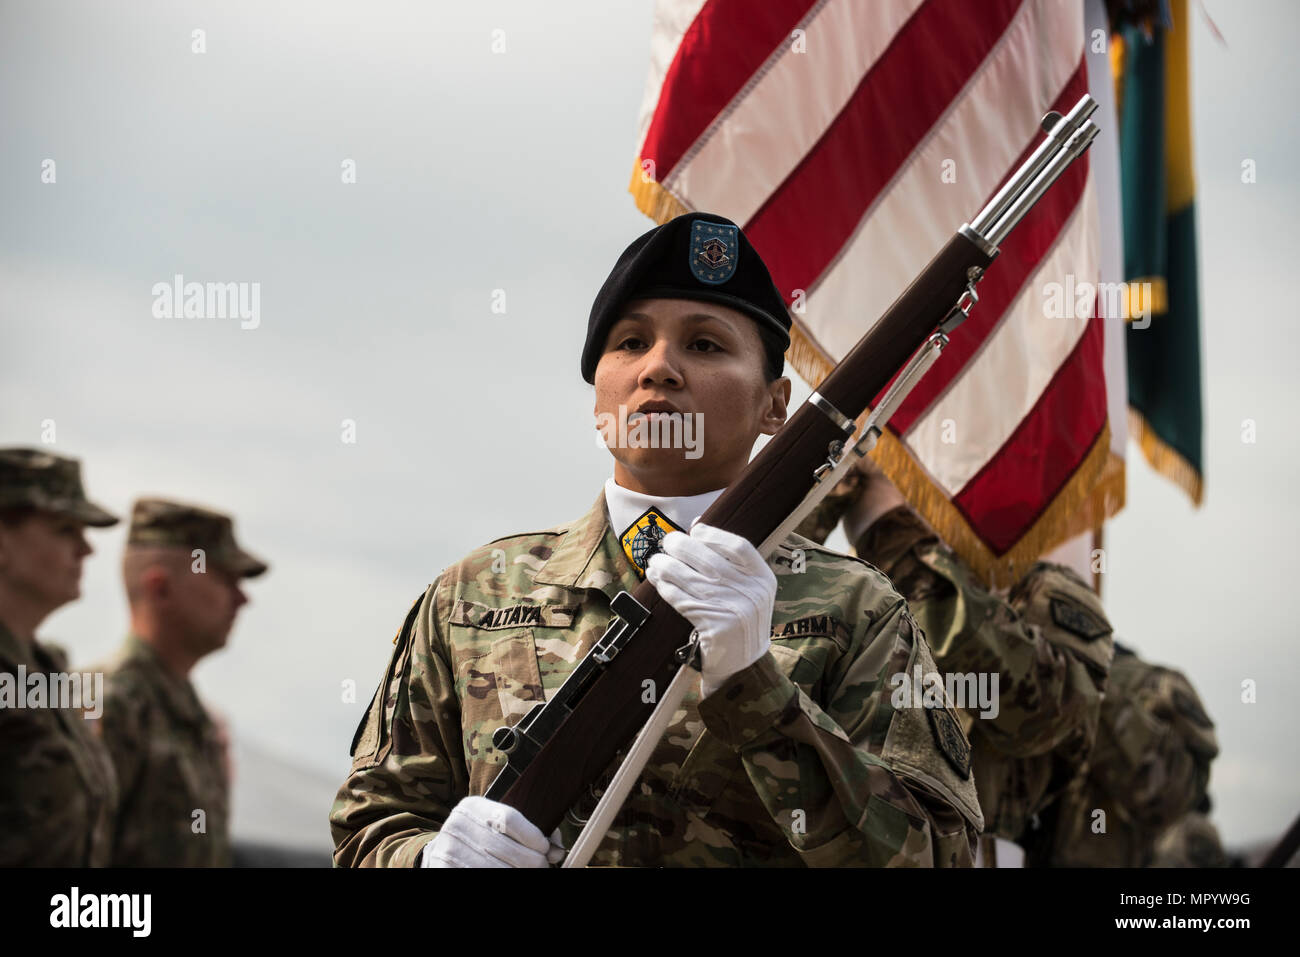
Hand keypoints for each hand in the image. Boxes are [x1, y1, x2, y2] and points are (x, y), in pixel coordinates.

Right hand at [421, 796, 563, 867]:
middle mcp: (458, 824)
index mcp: (473, 806)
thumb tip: (557, 848)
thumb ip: (526, 831)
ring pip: (498, 869)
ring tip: (529, 873)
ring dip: (520, 873)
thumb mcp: (495, 826)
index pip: (509, 819)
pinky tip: (509, 874)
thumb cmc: (477, 838)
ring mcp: (449, 849)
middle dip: (533, 862)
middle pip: (507, 848)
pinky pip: (482, 876)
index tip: (546, 849)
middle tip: (543, 866)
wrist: (440, 854)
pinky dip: (500, 878)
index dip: (533, 836)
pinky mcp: (444, 868)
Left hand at [645, 522, 774, 697]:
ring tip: (655, 561)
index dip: (714, 534)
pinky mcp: (714, 627)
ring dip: (666, 566)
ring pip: (690, 578)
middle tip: (668, 542)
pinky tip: (658, 581)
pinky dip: (666, 587)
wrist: (744, 665)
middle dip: (682, 546)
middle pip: (710, 559)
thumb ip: (730, 562)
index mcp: (763, 580)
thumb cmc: (740, 620)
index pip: (739, 546)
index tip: (695, 528)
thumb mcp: (749, 591)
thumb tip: (697, 526)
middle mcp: (751, 593)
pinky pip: (682, 600)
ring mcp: (733, 611)